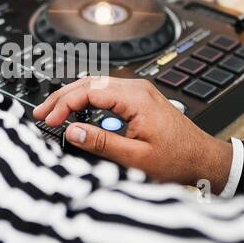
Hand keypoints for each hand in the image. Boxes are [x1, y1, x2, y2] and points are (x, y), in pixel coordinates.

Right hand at [34, 77, 232, 188]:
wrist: (203, 159)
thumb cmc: (178, 159)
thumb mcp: (136, 158)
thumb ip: (102, 143)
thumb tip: (72, 131)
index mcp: (136, 98)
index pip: (88, 91)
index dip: (64, 104)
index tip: (49, 119)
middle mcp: (137, 89)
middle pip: (89, 83)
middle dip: (61, 97)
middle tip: (40, 113)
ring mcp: (138, 92)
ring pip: (96, 86)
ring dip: (72, 98)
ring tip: (52, 112)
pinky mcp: (139, 100)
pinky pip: (106, 93)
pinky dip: (86, 101)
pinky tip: (75, 112)